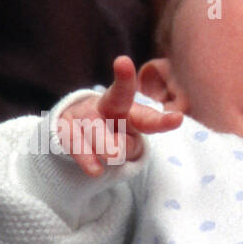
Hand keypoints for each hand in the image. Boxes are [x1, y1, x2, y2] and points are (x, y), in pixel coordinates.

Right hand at [56, 56, 181, 175]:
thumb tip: (115, 151)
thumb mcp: (127, 144)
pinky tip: (95, 170)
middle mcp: (109, 107)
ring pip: (97, 128)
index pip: (148, 118)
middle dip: (124, 81)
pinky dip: (86, 157)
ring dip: (106, 144)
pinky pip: (75, 140)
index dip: (162, 121)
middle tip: (125, 73)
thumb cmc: (112, 138)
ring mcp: (84, 114)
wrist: (75, 133)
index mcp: (131, 113)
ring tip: (113, 156)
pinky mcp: (64, 126)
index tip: (178, 119)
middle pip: (118, 95)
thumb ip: (128, 146)